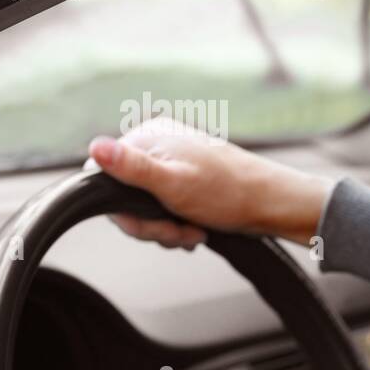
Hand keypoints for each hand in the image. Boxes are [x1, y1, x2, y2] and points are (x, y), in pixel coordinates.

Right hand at [86, 118, 331, 247]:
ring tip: (193, 231)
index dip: (123, 210)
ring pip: (145, 208)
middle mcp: (158, 147)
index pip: (103, 176)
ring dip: (167, 229)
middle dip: (151, 224)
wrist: (274, 205)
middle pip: (125, 197)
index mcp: (150, 137)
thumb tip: (95, 146)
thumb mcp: (174, 183)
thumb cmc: (231, 193)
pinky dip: (177, 225)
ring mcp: (172, 165)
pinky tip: (196, 229)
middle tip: (178, 232)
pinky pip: (164, 209)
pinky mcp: (186, 183)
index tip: (150, 222)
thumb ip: (132, 168)